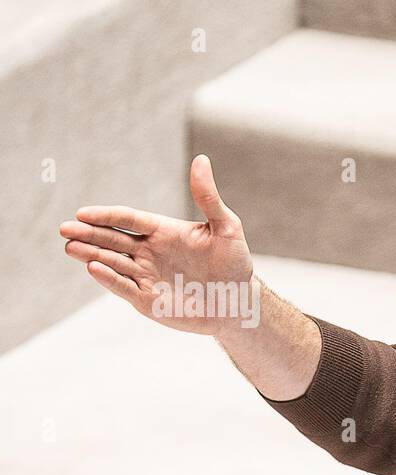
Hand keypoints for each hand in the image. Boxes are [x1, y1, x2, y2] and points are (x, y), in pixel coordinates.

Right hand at [59, 154, 255, 334]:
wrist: (239, 302)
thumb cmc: (235, 263)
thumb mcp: (226, 228)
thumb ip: (208, 197)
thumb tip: (202, 160)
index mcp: (162, 231)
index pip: (128, 219)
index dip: (106, 216)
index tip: (83, 213)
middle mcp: (149, 251)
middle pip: (113, 239)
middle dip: (89, 234)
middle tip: (65, 228)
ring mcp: (146, 275)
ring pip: (112, 262)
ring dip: (91, 254)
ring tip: (70, 247)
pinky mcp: (147, 299)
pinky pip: (124, 287)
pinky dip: (109, 279)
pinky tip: (94, 268)